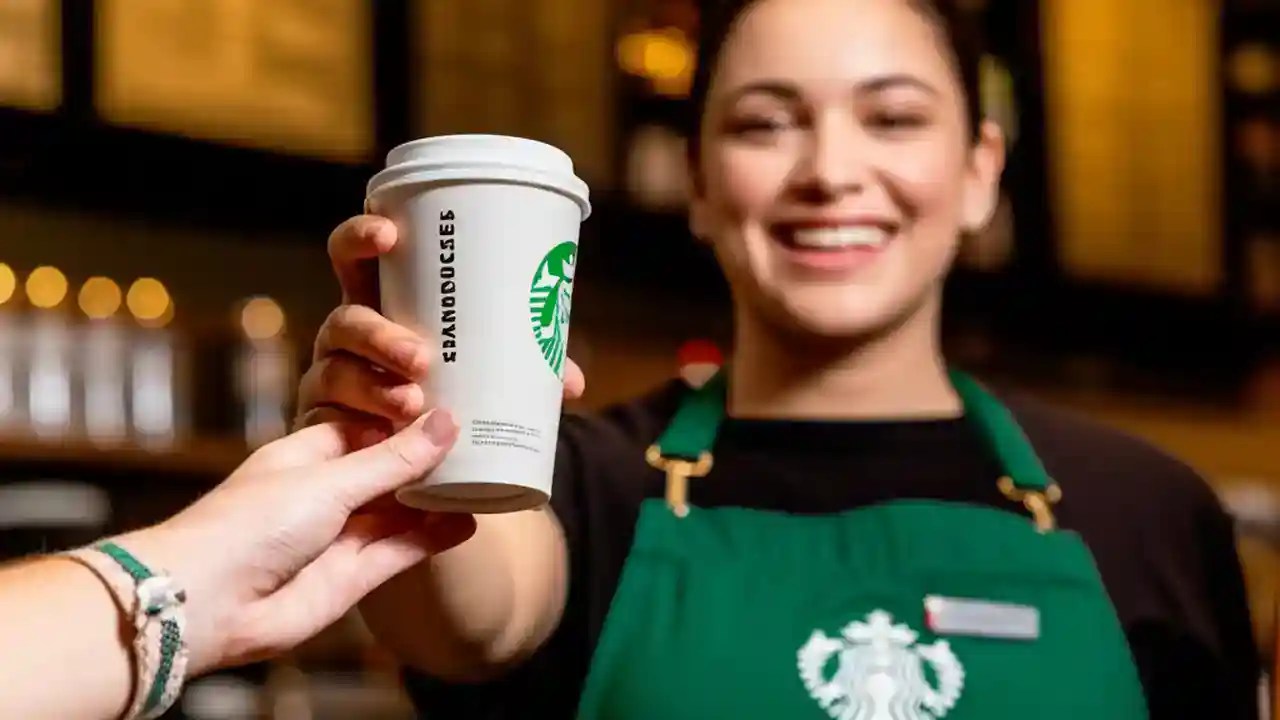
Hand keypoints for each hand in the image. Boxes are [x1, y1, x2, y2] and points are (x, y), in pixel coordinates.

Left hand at [123, 412, 475, 674]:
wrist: (208, 602)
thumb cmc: (247, 525)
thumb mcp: (329, 479)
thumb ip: (392, 459)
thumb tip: (445, 423)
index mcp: (307, 455)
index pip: (367, 428)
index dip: (406, 418)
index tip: (451, 403)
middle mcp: (324, 494)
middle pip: (387, 471)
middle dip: (427, 458)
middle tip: (481, 438)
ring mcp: (338, 536)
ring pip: (399, 511)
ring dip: (436, 497)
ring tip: (485, 477)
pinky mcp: (351, 577)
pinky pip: (402, 550)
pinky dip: (434, 536)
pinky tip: (468, 522)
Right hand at [296, 215, 584, 428]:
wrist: (420, 460)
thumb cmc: (449, 389)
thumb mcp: (484, 370)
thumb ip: (525, 370)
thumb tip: (571, 384)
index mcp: (382, 304)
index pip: (353, 257)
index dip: (362, 237)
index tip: (391, 235)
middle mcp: (348, 339)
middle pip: (345, 321)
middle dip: (381, 336)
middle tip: (424, 359)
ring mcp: (332, 382)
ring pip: (337, 375)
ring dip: (374, 388)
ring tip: (412, 405)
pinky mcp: (326, 427)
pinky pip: (328, 425)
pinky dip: (353, 430)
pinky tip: (373, 439)